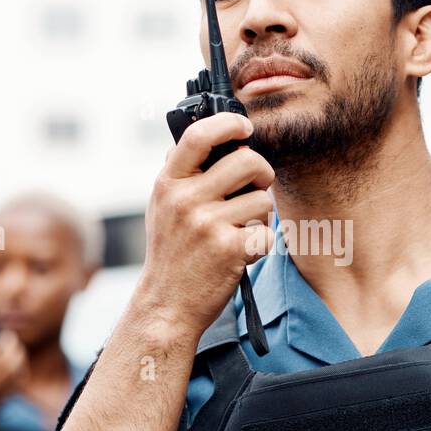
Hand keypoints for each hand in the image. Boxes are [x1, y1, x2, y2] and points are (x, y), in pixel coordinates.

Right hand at [0, 330, 28, 424]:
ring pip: (18, 373)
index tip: (6, 335)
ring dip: (21, 360)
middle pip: (12, 363)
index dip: (7, 343)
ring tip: (16, 352)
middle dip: (16, 350)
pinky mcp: (4, 398)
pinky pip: (18, 384)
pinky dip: (21, 372)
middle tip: (14, 342)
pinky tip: (17, 366)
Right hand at [135, 112, 275, 341]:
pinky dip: (262, 246)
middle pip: (247, 161)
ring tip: (241, 230)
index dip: (229, 124)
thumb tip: (214, 135)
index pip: (199, 135)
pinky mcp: (230, 250)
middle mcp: (186, 200)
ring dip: (262, 216)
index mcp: (169, 184)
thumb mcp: (162, 207)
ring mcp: (208, 225)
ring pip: (263, 199)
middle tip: (256, 188)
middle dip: (262, 174)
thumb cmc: (170, 254)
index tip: (245, 127)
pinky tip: (242, 254)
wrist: (166, 306)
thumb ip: (182, 173)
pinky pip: (267, 234)